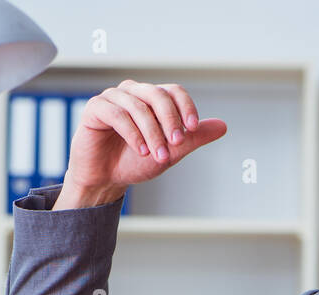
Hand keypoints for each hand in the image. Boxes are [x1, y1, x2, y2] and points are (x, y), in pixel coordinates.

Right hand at [56, 79, 226, 207]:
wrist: (106, 179)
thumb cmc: (135, 162)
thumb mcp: (170, 151)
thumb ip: (193, 138)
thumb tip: (222, 126)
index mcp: (151, 98)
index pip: (173, 91)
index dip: (185, 106)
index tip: (192, 128)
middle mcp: (133, 92)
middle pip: (157, 95)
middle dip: (170, 120)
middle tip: (177, 143)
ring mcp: (113, 98)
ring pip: (138, 106)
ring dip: (152, 132)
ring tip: (158, 155)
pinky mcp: (95, 108)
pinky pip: (117, 114)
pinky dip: (132, 133)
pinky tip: (141, 150)